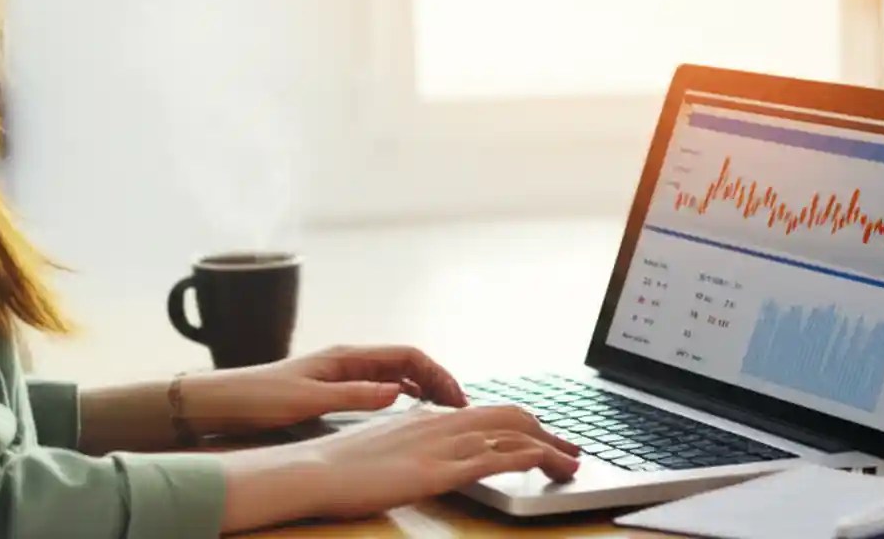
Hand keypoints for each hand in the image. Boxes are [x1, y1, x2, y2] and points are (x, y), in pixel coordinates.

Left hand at [182, 344, 468, 435]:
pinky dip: (402, 394)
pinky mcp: (335, 386)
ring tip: (444, 410)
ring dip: (423, 387)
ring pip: (396, 374)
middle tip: (460, 407)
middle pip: (406, 362)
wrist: (226, 399)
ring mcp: (343, 371)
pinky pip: (379, 385)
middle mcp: (349, 358)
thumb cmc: (262, 397)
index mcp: (347, 356)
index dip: (437, 372)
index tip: (457, 397)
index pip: (406, 355)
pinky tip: (410, 411)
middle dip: (437, 380)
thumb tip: (399, 390)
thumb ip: (354, 394)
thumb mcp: (309, 399)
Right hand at [220, 404, 581, 532]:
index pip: (483, 413)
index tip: (536, 439)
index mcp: (424, 419)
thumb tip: (416, 457)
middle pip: (508, 415)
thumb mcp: (378, 452)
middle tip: (568, 451)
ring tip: (572, 464)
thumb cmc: (335, 468)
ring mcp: (441, 444)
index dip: (517, 424)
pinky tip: (551, 465)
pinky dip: (533, 456)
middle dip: (544, 431)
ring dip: (550, 445)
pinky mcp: (440, 469)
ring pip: (513, 431)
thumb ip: (404, 449)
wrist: (312, 471)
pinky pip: (499, 456)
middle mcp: (439, 424)